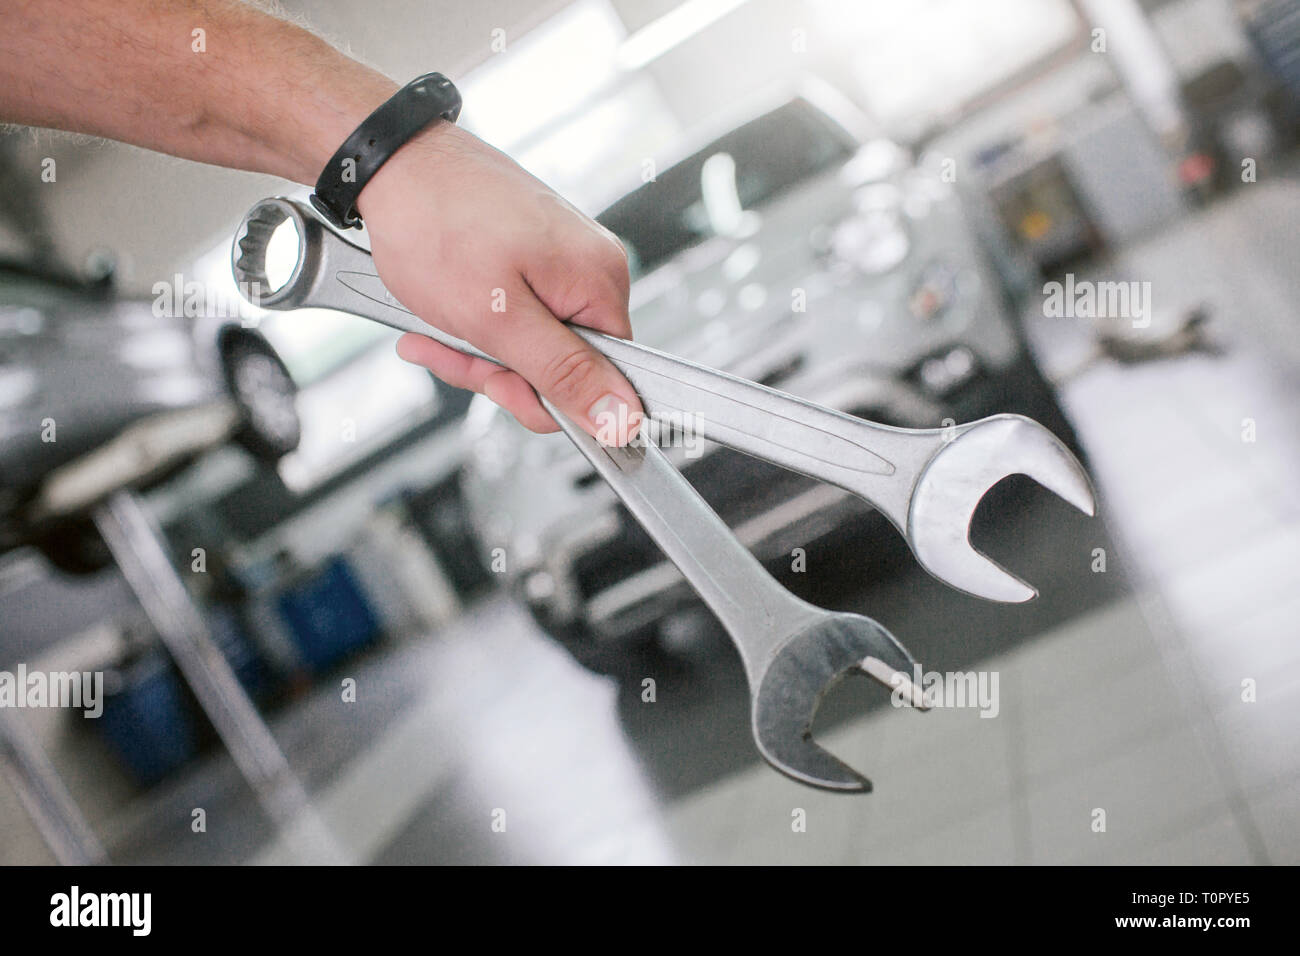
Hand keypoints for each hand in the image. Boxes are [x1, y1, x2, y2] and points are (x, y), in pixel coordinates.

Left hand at [356, 123, 642, 444]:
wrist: (392, 163)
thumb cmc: (436, 223)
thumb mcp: (498, 320)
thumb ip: (563, 375)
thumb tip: (623, 420)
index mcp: (600, 283)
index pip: (605, 379)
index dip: (547, 396)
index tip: (499, 385)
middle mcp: (592, 267)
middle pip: (564, 364)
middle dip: (502, 370)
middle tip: (458, 348)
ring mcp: (562, 258)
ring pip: (532, 343)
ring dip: (479, 348)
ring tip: (439, 327)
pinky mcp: (534, 254)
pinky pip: (516, 314)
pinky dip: (476, 322)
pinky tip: (442, 312)